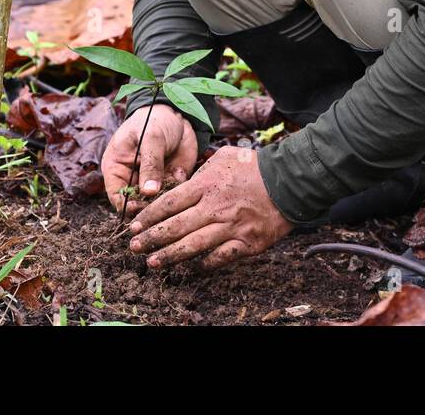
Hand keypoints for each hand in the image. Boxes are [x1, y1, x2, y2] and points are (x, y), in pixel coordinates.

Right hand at [101, 103, 198, 213]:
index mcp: (117, 169)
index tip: (140, 208)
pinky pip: (174, 194)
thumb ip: (150, 164)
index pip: (116, 197)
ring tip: (171, 186)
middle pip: (137, 205)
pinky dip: (178, 190)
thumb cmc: (154, 120)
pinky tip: (180, 176)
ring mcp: (152, 182)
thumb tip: (149, 192)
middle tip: (159, 204)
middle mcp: (133, 180)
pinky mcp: (170, 181)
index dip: (126, 206)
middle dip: (148, 208)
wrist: (177, 112)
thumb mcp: (151, 138)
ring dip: (164, 200)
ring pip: (156, 203)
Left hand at [128, 146, 293, 270]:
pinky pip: (221, 257)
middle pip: (175, 226)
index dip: (148, 216)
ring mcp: (231, 226)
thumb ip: (200, 172)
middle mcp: (215, 207)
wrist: (290, 180)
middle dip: (151, 238)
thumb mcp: (223, 157)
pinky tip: (193, 268)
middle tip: (134, 247)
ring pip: (193, 246)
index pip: (169, 203)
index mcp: (207, 184)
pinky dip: (205, 264)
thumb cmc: (254, 167)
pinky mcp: (247, 242)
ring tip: (152, 263)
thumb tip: (182, 184)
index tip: (134, 226)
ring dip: (170, 255)